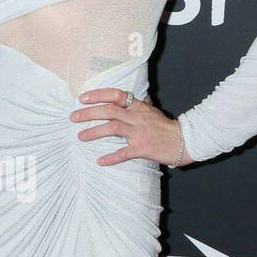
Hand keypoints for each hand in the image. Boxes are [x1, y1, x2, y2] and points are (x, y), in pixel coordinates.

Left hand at [71, 88, 189, 166]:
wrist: (184, 141)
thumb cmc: (163, 126)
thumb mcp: (148, 111)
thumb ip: (132, 106)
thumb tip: (113, 100)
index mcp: (138, 106)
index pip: (116, 94)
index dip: (98, 95)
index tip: (82, 98)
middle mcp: (137, 117)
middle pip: (109, 111)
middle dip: (89, 113)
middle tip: (73, 117)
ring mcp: (140, 133)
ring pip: (113, 128)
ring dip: (94, 132)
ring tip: (80, 136)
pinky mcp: (143, 148)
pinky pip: (124, 153)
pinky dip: (111, 157)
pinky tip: (100, 161)